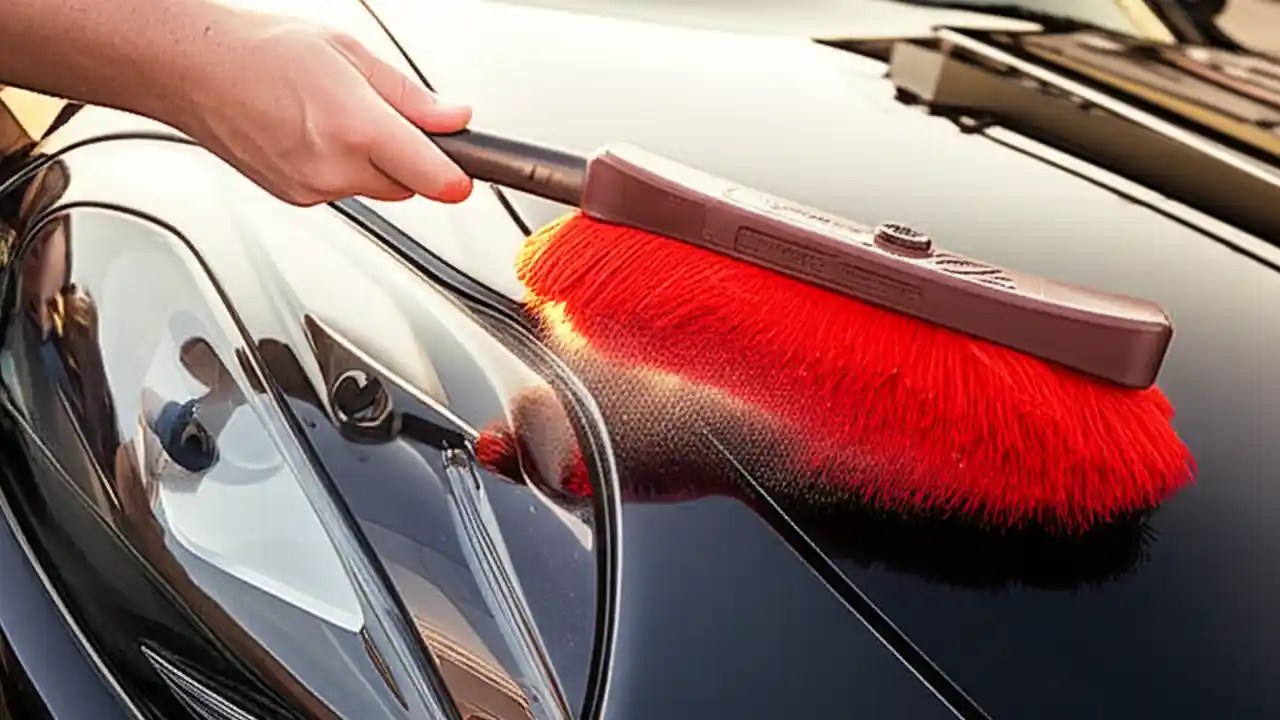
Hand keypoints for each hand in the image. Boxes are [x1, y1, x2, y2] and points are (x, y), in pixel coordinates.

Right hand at [170, 16, 472, 205]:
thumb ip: (410, 96)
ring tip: (335, 117)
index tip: (466, 176)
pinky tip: (312, 134)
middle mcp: (335, 166)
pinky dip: (340, 169)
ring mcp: (312, 188)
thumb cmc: (261, 52)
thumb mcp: (350, 54)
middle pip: (407, 185)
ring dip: (372, 163)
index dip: (457, 178)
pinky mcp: (296, 198)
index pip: (433, 177)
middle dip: (408, 158)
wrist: (193, 70)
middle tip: (380, 116)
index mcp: (357, 127)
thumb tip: (454, 118)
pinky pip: (342, 191)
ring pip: (376, 189)